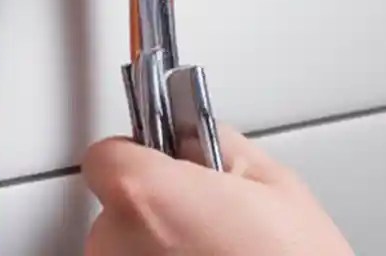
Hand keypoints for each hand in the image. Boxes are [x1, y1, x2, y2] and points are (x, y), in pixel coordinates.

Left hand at [82, 126, 352, 254]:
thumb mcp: (278, 186)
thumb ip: (221, 147)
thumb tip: (198, 142)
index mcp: (146, 196)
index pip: (107, 156)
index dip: (142, 157)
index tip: (165, 166)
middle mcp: (113, 244)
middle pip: (117, 209)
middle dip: (157, 211)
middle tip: (211, 225)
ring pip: (126, 251)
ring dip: (158, 252)